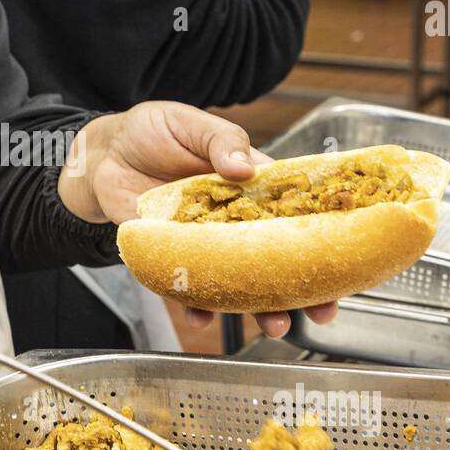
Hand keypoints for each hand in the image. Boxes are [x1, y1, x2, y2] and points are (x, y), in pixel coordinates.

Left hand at [58, 102, 338, 337]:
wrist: (104, 153)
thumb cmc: (153, 132)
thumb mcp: (190, 124)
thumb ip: (220, 141)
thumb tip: (245, 167)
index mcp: (251, 185)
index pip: (295, 213)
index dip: (322, 238)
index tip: (345, 263)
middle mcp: (234, 219)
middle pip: (274, 258)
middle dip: (300, 288)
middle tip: (321, 312)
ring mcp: (205, 242)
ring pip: (238, 281)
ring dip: (256, 307)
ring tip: (274, 325)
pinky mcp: (171, 256)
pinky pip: (186, 287)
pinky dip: (193, 305)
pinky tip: (202, 318)